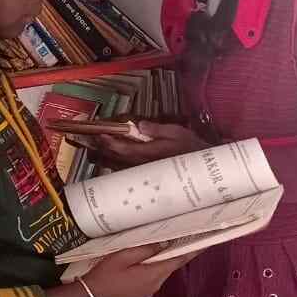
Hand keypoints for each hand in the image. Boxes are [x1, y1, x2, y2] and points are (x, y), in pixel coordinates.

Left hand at [80, 120, 208, 168]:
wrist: (202, 167)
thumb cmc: (191, 147)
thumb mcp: (176, 132)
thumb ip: (156, 129)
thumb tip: (140, 125)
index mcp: (148, 153)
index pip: (122, 148)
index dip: (109, 142)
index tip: (100, 134)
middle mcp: (143, 164)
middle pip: (117, 157)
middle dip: (104, 148)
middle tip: (94, 138)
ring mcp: (145, 170)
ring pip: (120, 164)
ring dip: (108, 156)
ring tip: (99, 148)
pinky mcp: (148, 172)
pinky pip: (128, 168)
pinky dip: (118, 161)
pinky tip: (114, 157)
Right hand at [82, 244, 201, 296]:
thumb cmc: (106, 275)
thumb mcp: (124, 256)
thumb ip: (146, 249)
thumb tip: (165, 243)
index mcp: (155, 274)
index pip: (180, 259)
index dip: (194, 250)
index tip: (206, 241)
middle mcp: (156, 284)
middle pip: (171, 264)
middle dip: (178, 251)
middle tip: (187, 235)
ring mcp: (149, 290)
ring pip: (161, 270)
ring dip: (164, 258)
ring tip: (168, 243)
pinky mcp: (141, 293)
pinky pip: (152, 276)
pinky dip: (154, 266)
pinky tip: (149, 258)